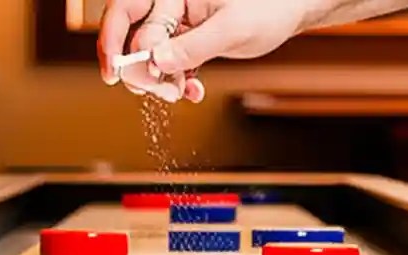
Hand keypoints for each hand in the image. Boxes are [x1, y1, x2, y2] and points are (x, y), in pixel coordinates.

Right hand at [97, 0, 313, 101]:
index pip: (128, 12)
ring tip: (181, 93)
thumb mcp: (233, 28)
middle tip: (161, 91)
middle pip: (132, 36)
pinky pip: (170, 65)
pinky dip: (177, 82)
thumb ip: (194, 45)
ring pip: (149, 55)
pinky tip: (193, 91)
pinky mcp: (188, 42)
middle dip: (140, 69)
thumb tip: (156, 61)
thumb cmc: (269, 7)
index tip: (118, 74)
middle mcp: (170, 4)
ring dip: (159, 81)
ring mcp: (178, 24)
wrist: (292, 11)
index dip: (115, 43)